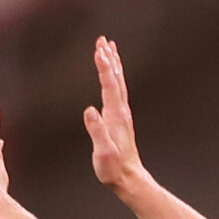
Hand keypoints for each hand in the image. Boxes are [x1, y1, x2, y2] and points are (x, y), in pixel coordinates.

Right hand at [83, 36, 144, 189]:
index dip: (104, 68)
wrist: (128, 178)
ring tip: (108, 48)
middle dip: (109, 58)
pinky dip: (114, 78)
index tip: (98, 50)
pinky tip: (111, 76)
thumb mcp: (103, 152)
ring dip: (113, 64)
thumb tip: (89, 110)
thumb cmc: (114, 168)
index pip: (109, 86)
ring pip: (118, 83)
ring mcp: (121, 114)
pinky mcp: (120, 119)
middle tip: (103, 40)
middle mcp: (121, 111)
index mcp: (115, 116)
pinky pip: (117, 91)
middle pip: (116, 78)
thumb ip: (97, 131)